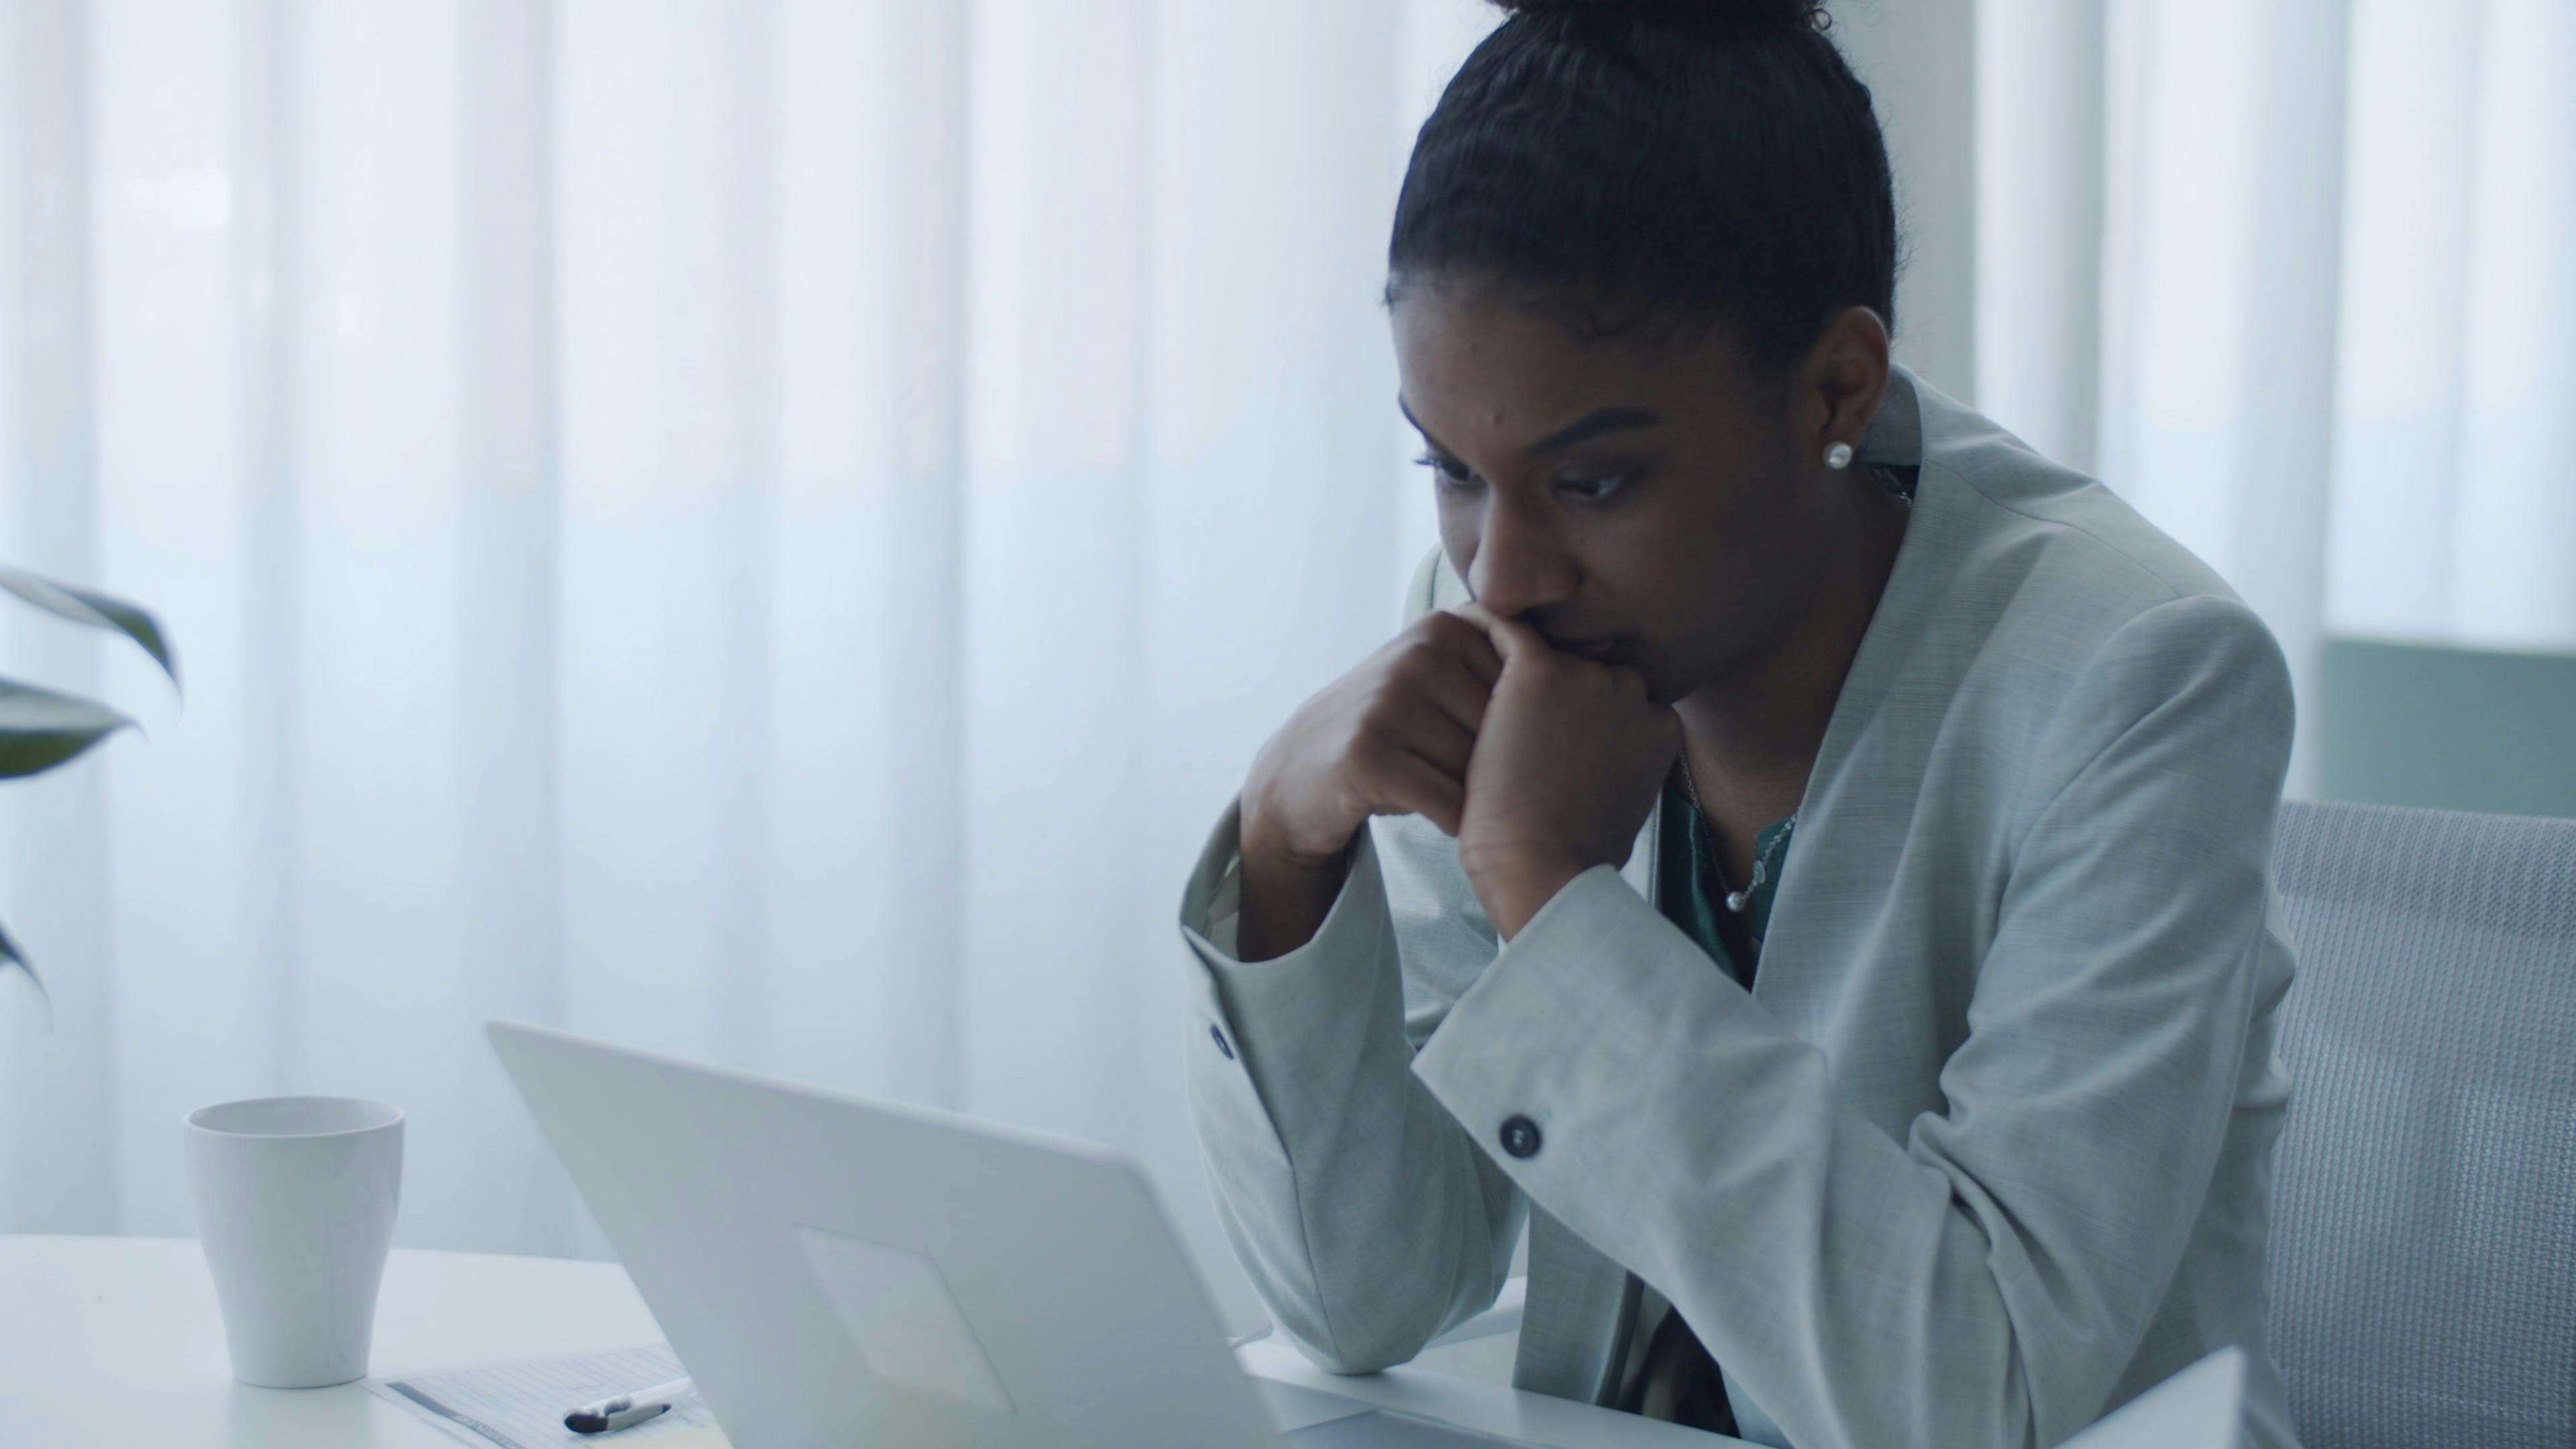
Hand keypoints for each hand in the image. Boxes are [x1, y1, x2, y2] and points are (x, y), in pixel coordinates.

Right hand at [1235, 610, 1501, 959]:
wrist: (1302, 773)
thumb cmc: (1396, 735)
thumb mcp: (1444, 682)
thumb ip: (1507, 669)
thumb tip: (1612, 675)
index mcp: (1450, 626)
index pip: (1531, 691)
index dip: (1522, 736)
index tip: (1495, 747)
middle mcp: (1420, 652)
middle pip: (1509, 733)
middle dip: (1500, 772)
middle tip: (1469, 778)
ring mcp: (1390, 700)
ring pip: (1482, 771)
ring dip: (1477, 799)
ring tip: (1441, 788)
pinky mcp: (1367, 754)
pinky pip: (1449, 803)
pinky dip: (1455, 822)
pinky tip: (1435, 813)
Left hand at [1449, 602, 1679, 938]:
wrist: (1544, 870)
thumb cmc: (1573, 861)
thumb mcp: (1621, 812)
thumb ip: (1619, 771)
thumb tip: (1598, 773)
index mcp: (1659, 725)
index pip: (1613, 697)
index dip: (1576, 712)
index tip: (1543, 732)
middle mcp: (1632, 691)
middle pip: (1583, 668)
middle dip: (1551, 686)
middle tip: (1506, 707)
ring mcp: (1589, 678)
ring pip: (1545, 649)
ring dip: (1514, 663)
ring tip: (1475, 669)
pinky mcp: (1540, 672)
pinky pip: (1504, 627)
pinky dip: (1481, 627)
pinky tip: (1460, 634)